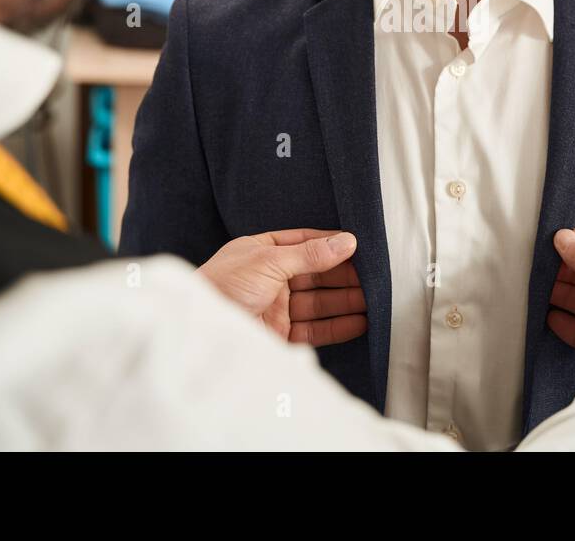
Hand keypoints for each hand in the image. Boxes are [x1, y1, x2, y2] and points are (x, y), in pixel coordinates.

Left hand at [197, 228, 366, 345]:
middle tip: (374, 277)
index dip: (331, 245)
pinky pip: (315, 328)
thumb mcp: (269, 260)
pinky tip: (360, 321)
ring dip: (346, 301)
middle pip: (316, 274)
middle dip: (345, 276)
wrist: (200, 330)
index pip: (305, 243)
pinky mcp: (280, 334)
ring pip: (319, 301)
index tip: (359, 247)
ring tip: (375, 300)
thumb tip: (347, 240)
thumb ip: (311, 254)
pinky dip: (338, 325)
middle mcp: (271, 278)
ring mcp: (276, 306)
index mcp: (263, 251)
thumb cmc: (223, 285)